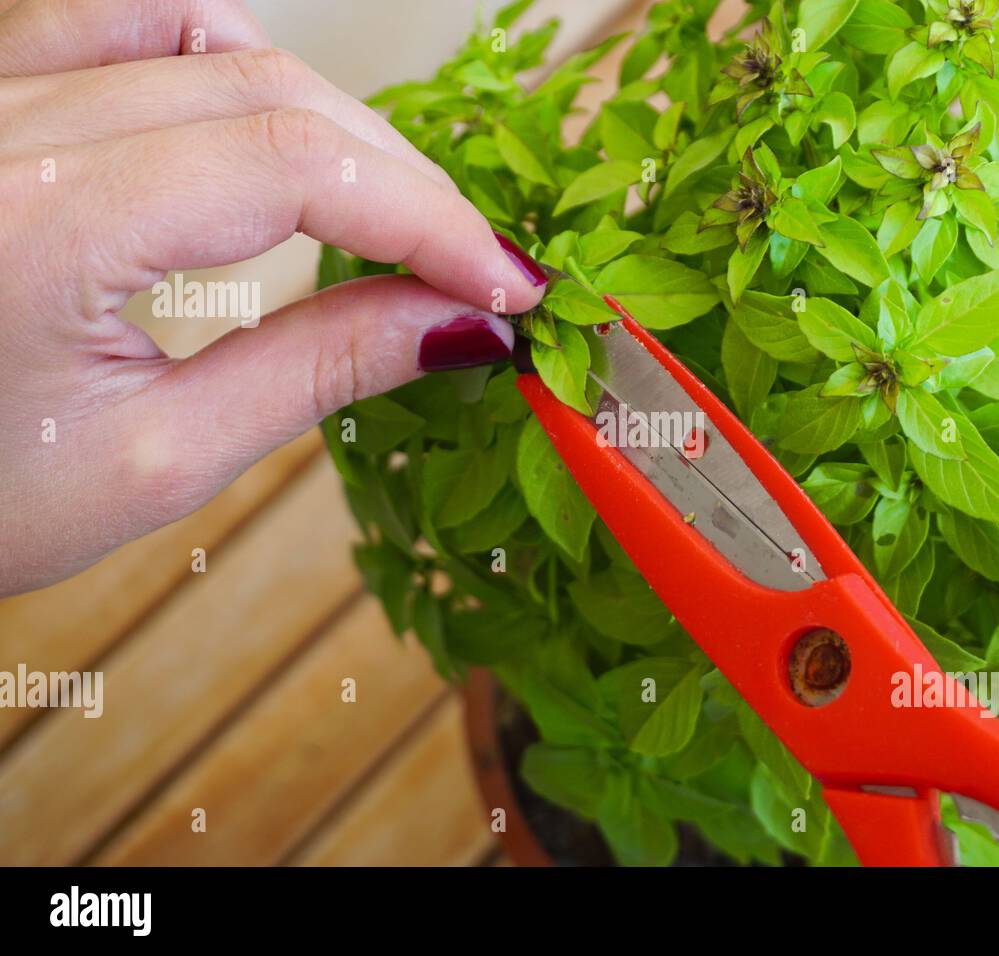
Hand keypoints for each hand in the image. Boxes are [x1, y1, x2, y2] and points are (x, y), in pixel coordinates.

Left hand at [0, 0, 546, 595]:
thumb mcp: (157, 460)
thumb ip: (317, 370)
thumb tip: (460, 325)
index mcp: (46, 226)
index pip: (296, 167)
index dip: (431, 218)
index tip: (507, 286)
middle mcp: (10, 125)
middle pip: (272, 90)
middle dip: (402, 179)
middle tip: (471, 269)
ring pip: (209, 30)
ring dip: (328, 116)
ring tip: (383, 206)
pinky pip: (124, 12)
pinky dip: (223, 51)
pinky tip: (262, 116)